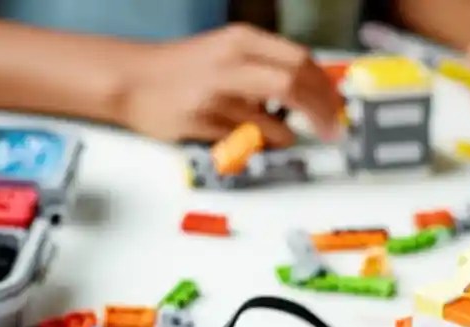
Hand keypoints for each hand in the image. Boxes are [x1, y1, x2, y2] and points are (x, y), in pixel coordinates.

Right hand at [118, 23, 342, 145]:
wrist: (132, 79)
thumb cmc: (182, 68)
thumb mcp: (228, 51)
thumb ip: (266, 65)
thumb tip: (310, 88)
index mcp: (242, 40)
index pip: (301, 61)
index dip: (326, 87)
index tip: (337, 105)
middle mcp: (231, 63)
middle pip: (295, 87)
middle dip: (322, 113)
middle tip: (331, 130)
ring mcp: (217, 94)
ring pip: (275, 122)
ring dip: (289, 135)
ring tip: (285, 135)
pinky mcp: (203, 123)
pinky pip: (248, 140)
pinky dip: (261, 143)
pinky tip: (255, 138)